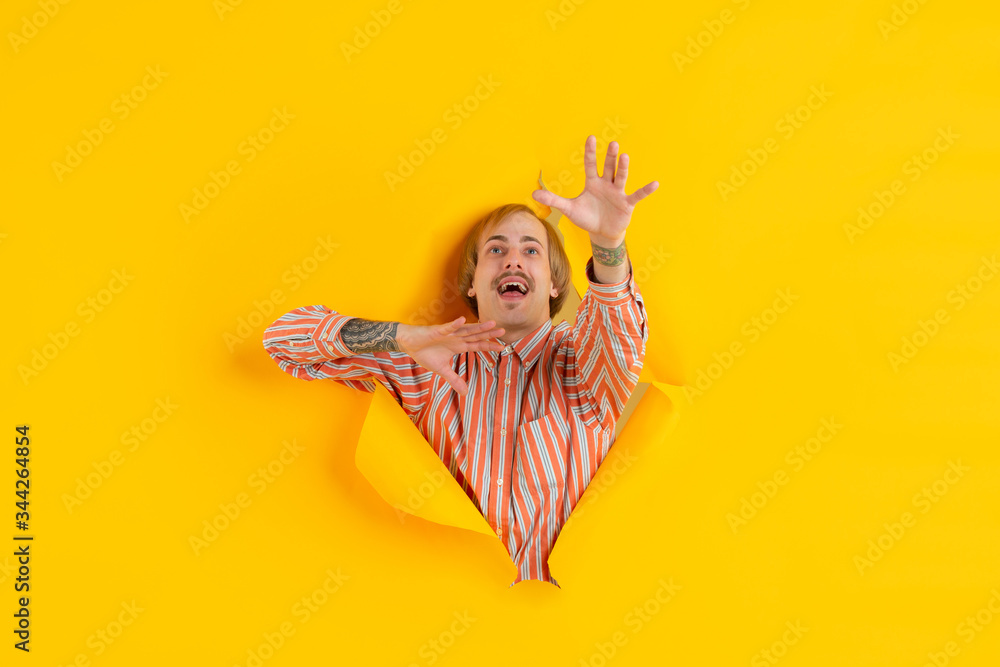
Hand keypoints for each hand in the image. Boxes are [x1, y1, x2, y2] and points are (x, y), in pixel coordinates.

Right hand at [398, 317, 504, 395]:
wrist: (409, 344)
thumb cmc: (425, 353)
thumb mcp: (442, 370)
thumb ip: (454, 379)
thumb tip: (464, 393)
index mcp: (458, 346)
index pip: (477, 345)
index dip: (488, 345)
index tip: (502, 346)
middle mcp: (456, 338)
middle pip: (475, 336)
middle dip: (489, 334)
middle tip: (504, 331)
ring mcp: (448, 334)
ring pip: (466, 330)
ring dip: (478, 327)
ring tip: (491, 324)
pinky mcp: (437, 331)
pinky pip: (447, 327)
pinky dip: (454, 324)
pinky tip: (462, 320)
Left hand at [531, 135, 658, 242]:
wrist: (602, 232)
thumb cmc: (587, 217)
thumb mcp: (569, 209)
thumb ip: (553, 200)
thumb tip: (533, 194)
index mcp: (592, 183)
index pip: (590, 164)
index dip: (590, 152)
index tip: (591, 137)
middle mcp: (606, 184)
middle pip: (608, 167)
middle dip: (609, 157)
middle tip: (612, 144)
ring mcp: (617, 193)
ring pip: (620, 177)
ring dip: (622, 168)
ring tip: (624, 156)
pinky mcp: (627, 204)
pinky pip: (637, 195)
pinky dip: (646, 190)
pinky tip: (655, 184)